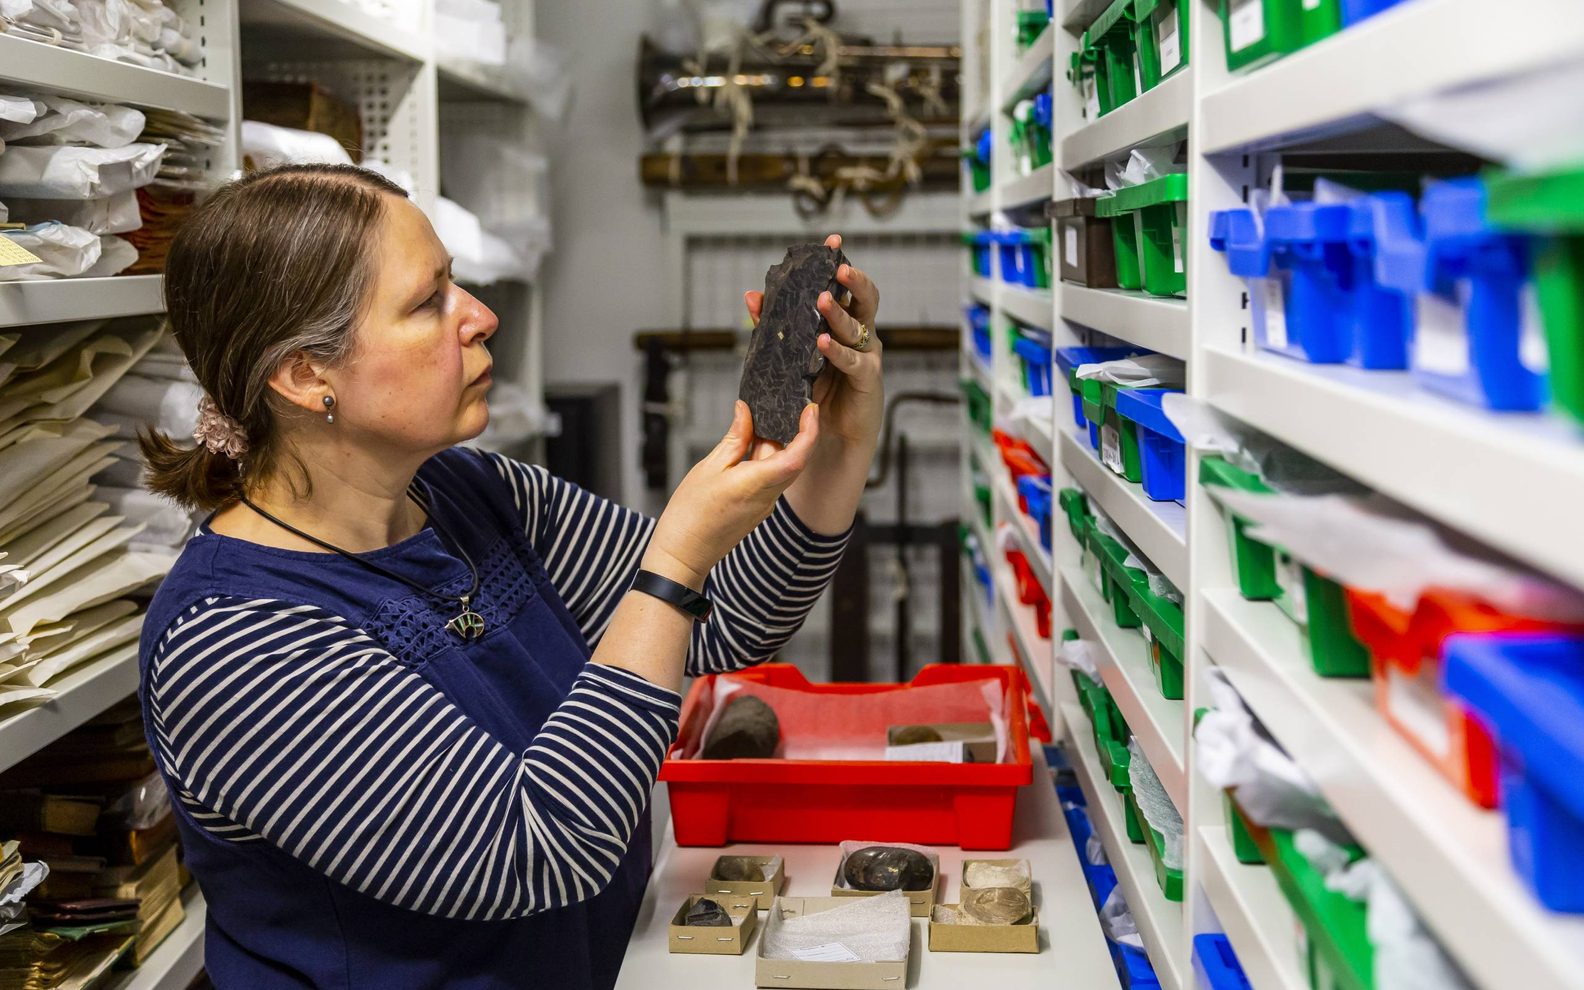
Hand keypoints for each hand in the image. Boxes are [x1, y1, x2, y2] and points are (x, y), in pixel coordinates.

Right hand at [645, 400, 818, 588]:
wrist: (684, 554)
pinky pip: (771, 480)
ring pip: (782, 469)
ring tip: (748, 432)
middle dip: (788, 434)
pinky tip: (744, 453)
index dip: (809, 431)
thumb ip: (734, 438)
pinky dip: (764, 462)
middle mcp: (768, 497)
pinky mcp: (759, 510)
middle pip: (793, 459)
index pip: (797, 456)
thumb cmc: (690, 514)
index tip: (811, 410)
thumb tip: (745, 411)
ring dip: (771, 448)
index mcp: (756, 484)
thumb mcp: (709, 467)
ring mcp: (765, 506)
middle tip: (770, 414)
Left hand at [744, 233, 882, 454]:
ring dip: (838, 313)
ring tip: (820, 300)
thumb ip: (773, 327)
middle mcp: (859, 335)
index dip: (840, 263)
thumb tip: (752, 295)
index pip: (844, 288)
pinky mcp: (868, 381)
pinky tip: (821, 343)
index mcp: (843, 324)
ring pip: (857, 326)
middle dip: (852, 280)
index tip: (831, 240)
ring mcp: (866, 356)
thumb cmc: (812, 396)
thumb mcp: (788, 357)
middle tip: (837, 268)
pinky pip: (853, 362)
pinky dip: (837, 352)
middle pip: (864, 299)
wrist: (827, 442)